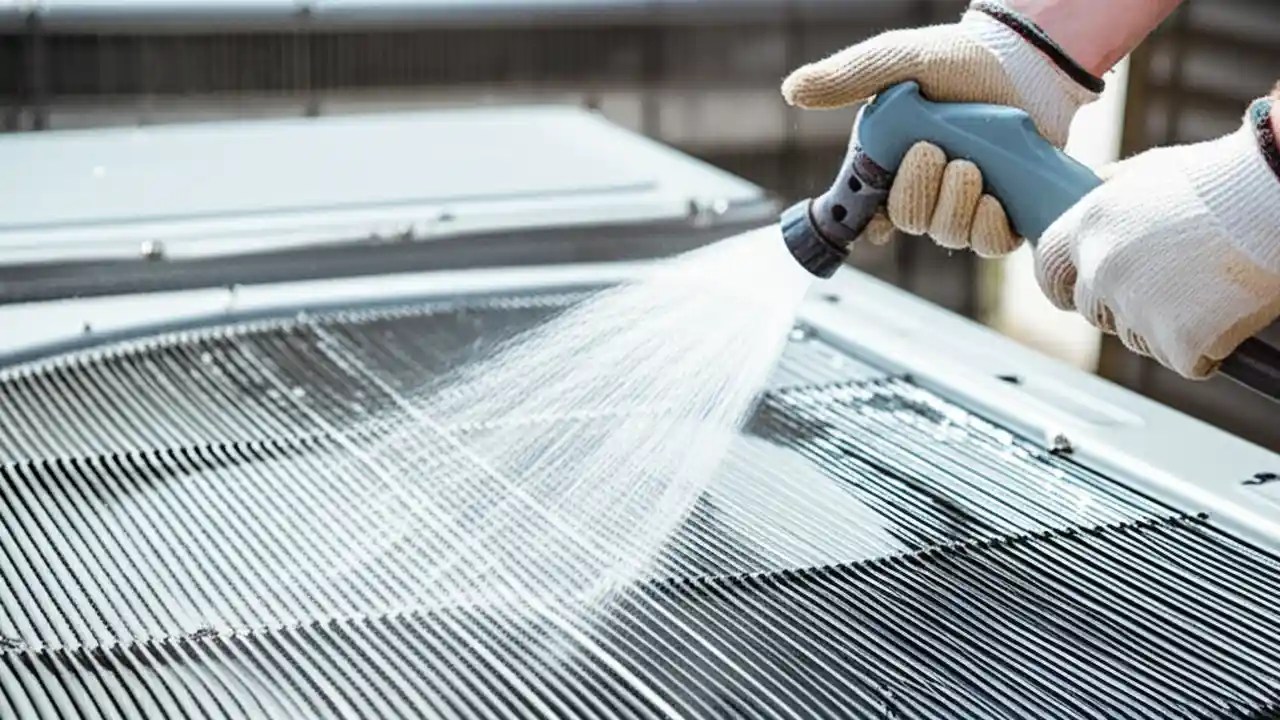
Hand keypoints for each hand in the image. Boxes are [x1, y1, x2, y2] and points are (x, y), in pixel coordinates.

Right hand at [781, 1, 1100, 254]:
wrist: (1022, 61)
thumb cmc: (955, 60)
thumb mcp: (896, 62)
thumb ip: (848, 77)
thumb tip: (792, 91)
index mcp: (890, 164)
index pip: (867, 213)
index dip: (869, 223)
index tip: (877, 217)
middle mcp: (925, 189)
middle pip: (910, 221)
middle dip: (919, 193)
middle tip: (935, 151)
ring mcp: (964, 203)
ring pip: (948, 234)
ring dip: (956, 205)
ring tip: (972, 166)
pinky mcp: (1005, 211)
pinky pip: (990, 243)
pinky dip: (988, 228)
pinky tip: (994, 200)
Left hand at [1036, 101, 1279, 378]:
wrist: (1275, 198)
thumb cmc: (1221, 180)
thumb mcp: (1147, 172)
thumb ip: (1106, 191)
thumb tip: (1082, 194)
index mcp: (1088, 227)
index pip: (1048, 272)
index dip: (1064, 286)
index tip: (1074, 293)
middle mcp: (1102, 270)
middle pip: (1095, 311)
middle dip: (1123, 307)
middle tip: (1171, 286)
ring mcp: (1136, 308)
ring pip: (1138, 338)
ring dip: (1167, 327)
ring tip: (1207, 288)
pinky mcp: (1177, 340)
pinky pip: (1184, 359)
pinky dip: (1206, 347)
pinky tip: (1227, 311)